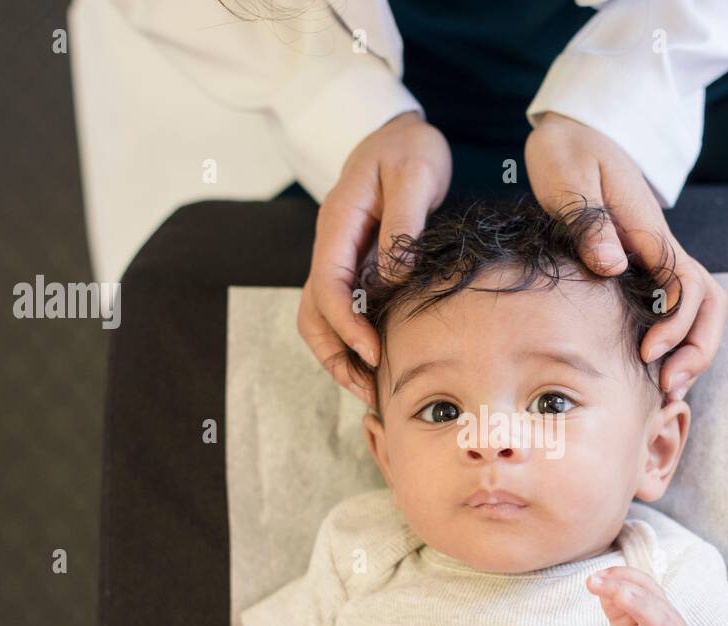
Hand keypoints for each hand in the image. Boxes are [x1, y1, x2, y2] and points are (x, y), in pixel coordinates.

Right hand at [297, 111, 451, 409]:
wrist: (401, 131)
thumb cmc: (409, 148)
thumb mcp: (414, 174)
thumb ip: (404, 225)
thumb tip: (392, 279)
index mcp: (338, 225)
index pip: (327, 287)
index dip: (346, 326)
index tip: (374, 353)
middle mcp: (332, 248)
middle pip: (313, 314)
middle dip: (336, 356)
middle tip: (370, 390)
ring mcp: (343, 260)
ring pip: (323, 319)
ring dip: (342, 357)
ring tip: (374, 389)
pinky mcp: (359, 268)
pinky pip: (347, 312)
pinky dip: (358, 342)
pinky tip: (384, 363)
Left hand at [524, 112, 727, 401]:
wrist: (572, 133)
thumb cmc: (568, 153)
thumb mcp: (569, 179)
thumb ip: (589, 221)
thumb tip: (613, 265)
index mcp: (650, 231)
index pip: (686, 284)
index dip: (675, 324)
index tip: (646, 353)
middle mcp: (662, 248)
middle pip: (708, 303)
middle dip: (697, 348)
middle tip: (665, 388)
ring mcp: (656, 259)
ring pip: (698, 309)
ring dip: (691, 350)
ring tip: (664, 391)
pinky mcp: (643, 266)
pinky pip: (673, 308)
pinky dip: (672, 342)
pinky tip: (649, 370)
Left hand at [586, 565, 701, 625]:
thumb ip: (618, 611)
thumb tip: (599, 584)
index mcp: (658, 612)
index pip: (643, 584)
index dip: (620, 576)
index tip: (595, 575)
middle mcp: (669, 624)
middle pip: (648, 598)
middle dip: (621, 587)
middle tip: (594, 582)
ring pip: (661, 623)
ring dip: (642, 607)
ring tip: (622, 596)